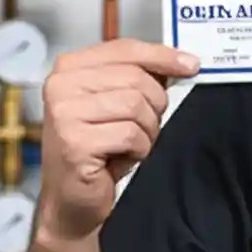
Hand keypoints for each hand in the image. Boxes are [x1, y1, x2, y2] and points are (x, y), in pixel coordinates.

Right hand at [35, 38, 199, 243]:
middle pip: (136, 78)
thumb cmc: (95, 153)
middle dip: (154, 106)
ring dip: (146, 131)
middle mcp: (60, 85)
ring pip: (136, 105)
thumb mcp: (114, 105)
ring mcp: (64, 113)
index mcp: (69, 68)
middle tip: (144, 127)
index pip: (125, 48)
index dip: (162, 56)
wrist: (70, 203)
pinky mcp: (73, 142)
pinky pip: (131, 135)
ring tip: (129, 145)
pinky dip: (138, 150)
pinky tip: (121, 158)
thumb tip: (182, 63)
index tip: (190, 65)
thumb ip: (137, 79)